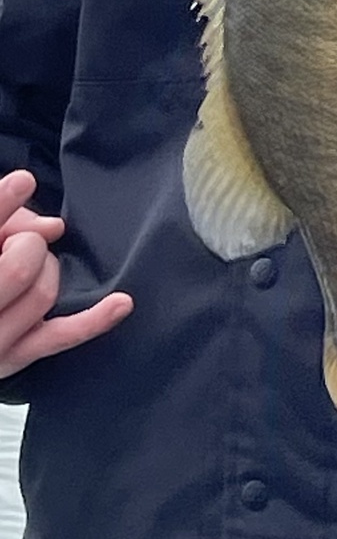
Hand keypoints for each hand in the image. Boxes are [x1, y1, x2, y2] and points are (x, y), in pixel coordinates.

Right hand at [0, 170, 132, 379]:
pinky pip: (60, 337)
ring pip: (43, 294)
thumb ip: (8, 219)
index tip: (24, 181)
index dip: (1, 203)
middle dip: (29, 247)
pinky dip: (95, 320)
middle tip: (24, 247)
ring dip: (50, 272)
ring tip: (34, 271)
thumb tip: (56, 229)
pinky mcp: (16, 358)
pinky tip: (122, 302)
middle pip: (18, 267)